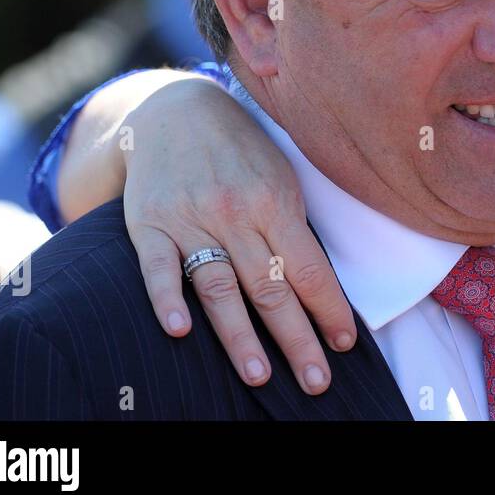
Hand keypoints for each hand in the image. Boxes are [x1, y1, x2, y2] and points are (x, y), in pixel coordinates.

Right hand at [121, 77, 356, 393]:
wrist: (174, 111)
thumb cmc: (240, 152)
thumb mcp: (279, 176)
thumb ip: (293, 226)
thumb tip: (321, 284)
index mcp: (276, 202)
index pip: (310, 268)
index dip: (329, 309)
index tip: (344, 344)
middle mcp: (235, 213)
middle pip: (271, 287)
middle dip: (297, 339)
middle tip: (316, 382)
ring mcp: (191, 219)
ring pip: (219, 287)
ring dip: (240, 336)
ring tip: (260, 376)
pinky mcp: (149, 224)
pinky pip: (158, 267)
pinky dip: (167, 299)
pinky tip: (180, 331)